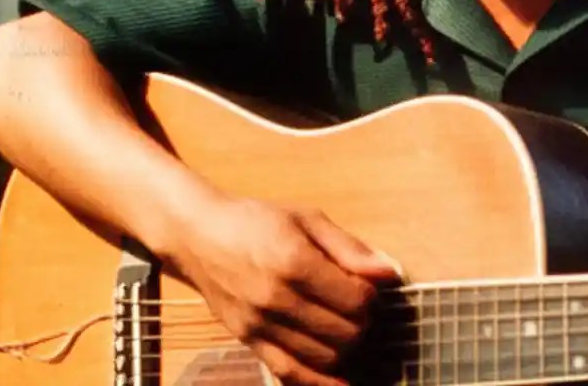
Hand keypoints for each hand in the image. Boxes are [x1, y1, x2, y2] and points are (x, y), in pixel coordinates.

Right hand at [165, 196, 401, 385]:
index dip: (372, 297)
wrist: (197, 236)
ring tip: (345, 328)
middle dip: (363, 323)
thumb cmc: (255, 221)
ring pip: (323, 357)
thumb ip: (350, 248)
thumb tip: (389, 272)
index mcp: (294, 262)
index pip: (356, 299)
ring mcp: (260, 324)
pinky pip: (288, 373)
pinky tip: (340, 384)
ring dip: (346, 348)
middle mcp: (277, 299)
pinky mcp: (247, 340)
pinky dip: (318, 382)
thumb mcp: (307, 219)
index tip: (368, 287)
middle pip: (345, 332)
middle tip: (358, 308)